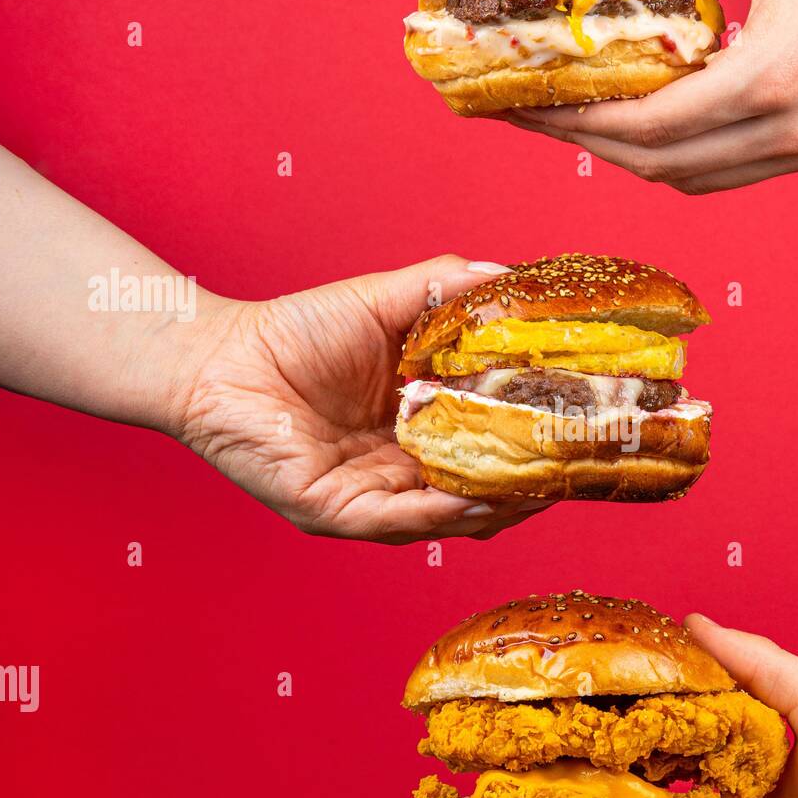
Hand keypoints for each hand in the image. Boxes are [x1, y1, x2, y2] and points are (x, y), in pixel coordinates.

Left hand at [173, 255, 549, 544]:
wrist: (218, 357)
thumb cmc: (296, 333)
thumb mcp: (384, 303)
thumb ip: (446, 289)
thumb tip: (512, 275)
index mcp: (421, 429)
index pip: (490, 444)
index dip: (534, 438)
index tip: (579, 421)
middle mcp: (403, 473)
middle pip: (481, 491)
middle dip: (528, 482)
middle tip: (573, 463)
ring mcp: (372, 499)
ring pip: (447, 517)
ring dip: (496, 504)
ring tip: (539, 485)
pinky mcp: (335, 514)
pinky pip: (397, 521)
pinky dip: (439, 514)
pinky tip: (476, 498)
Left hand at [504, 0, 797, 192]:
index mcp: (768, 80)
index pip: (647, 125)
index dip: (581, 121)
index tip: (532, 107)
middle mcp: (788, 135)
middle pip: (662, 168)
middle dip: (595, 146)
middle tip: (546, 119)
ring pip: (702, 181)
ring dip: (645, 159)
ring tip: (599, 123)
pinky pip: (744, 171)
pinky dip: (700, 155)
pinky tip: (678, 119)